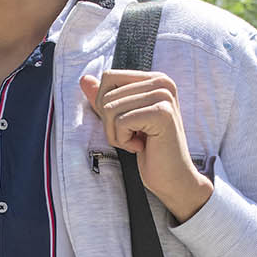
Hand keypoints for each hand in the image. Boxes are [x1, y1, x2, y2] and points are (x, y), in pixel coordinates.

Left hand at [80, 69, 212, 222]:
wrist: (173, 179)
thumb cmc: (150, 150)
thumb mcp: (122, 120)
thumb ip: (105, 98)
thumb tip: (83, 79)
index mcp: (155, 78)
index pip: (109, 78)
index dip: (105, 106)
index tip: (128, 124)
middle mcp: (162, 81)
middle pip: (107, 94)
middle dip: (110, 123)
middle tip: (133, 137)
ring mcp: (164, 95)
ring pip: (110, 108)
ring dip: (116, 134)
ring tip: (137, 142)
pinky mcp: (162, 112)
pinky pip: (120, 122)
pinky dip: (124, 140)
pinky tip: (142, 146)